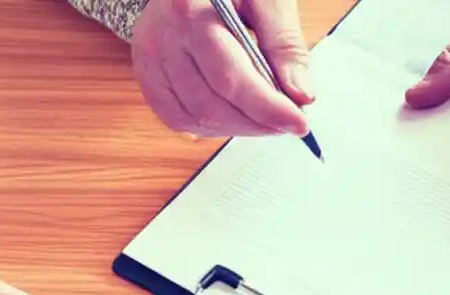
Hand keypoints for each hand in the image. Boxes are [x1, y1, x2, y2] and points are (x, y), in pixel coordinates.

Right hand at [132, 0, 312, 137]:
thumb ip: (284, 45)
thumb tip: (301, 94)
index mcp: (190, 10)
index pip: (231, 76)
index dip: (267, 108)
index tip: (299, 123)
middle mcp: (162, 38)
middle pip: (212, 105)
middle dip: (258, 122)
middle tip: (288, 120)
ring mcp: (150, 60)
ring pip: (197, 119)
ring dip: (239, 127)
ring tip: (264, 115)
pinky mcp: (148, 77)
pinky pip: (179, 120)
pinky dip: (213, 127)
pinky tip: (236, 115)